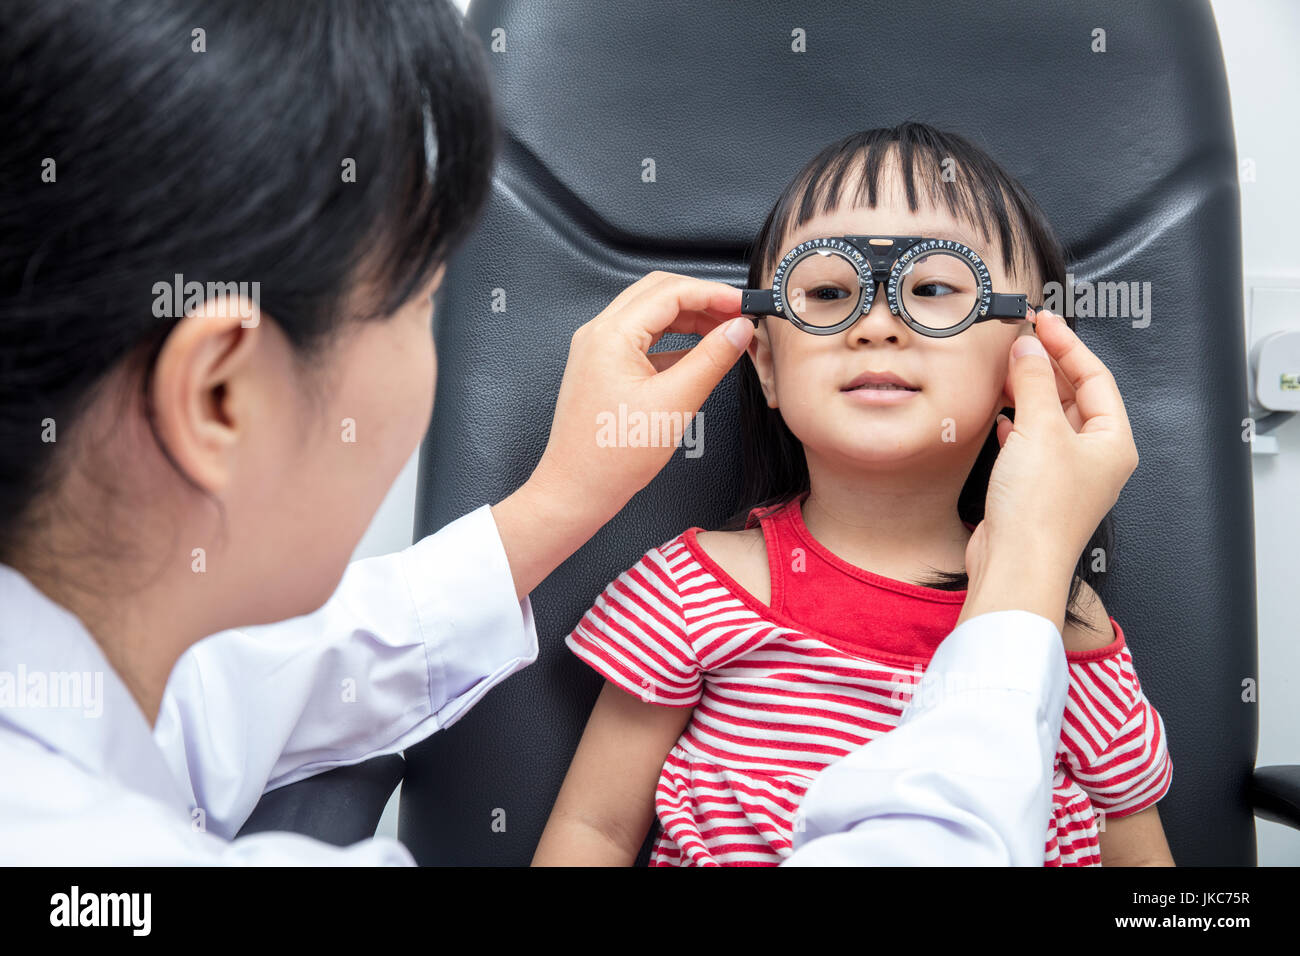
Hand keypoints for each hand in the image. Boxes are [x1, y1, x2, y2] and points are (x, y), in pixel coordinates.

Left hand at [531, 271, 751, 516]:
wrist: (576, 490)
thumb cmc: (611, 457)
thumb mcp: (675, 403)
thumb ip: (711, 359)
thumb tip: (738, 330)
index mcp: (611, 335)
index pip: (670, 291)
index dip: (713, 293)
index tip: (744, 305)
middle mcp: (599, 334)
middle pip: (659, 293)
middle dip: (702, 299)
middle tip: (738, 315)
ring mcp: (598, 350)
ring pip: (651, 314)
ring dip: (690, 318)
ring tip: (725, 333)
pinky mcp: (603, 368)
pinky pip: (643, 339)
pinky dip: (674, 341)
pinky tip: (699, 354)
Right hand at [957, 310, 1138, 631]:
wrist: (1016, 565)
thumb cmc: (1040, 512)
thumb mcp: (1040, 430)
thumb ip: (1035, 382)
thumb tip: (1029, 348)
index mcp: (1112, 442)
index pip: (1095, 377)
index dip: (1068, 345)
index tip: (1042, 321)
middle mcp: (1094, 458)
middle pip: (1074, 396)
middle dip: (1047, 366)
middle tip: (1020, 340)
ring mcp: (1065, 474)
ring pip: (1050, 418)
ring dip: (1028, 392)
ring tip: (1006, 371)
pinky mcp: (1037, 489)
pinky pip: (1029, 442)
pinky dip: (1016, 424)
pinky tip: (1002, 418)